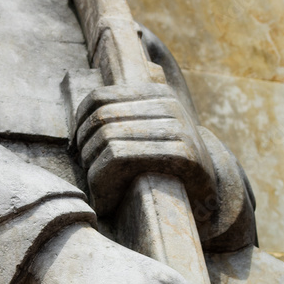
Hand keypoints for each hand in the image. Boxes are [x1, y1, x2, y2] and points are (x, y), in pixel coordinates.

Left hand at [74, 83, 216, 215]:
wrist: (206, 190)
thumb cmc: (164, 163)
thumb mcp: (147, 129)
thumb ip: (122, 114)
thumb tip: (80, 116)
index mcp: (157, 93)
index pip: (99, 97)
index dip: (79, 122)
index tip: (77, 144)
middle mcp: (169, 105)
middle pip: (101, 118)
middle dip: (84, 144)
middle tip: (85, 163)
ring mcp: (178, 128)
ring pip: (107, 136)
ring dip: (92, 161)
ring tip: (96, 176)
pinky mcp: (181, 154)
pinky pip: (119, 156)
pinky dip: (103, 174)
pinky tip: (107, 187)